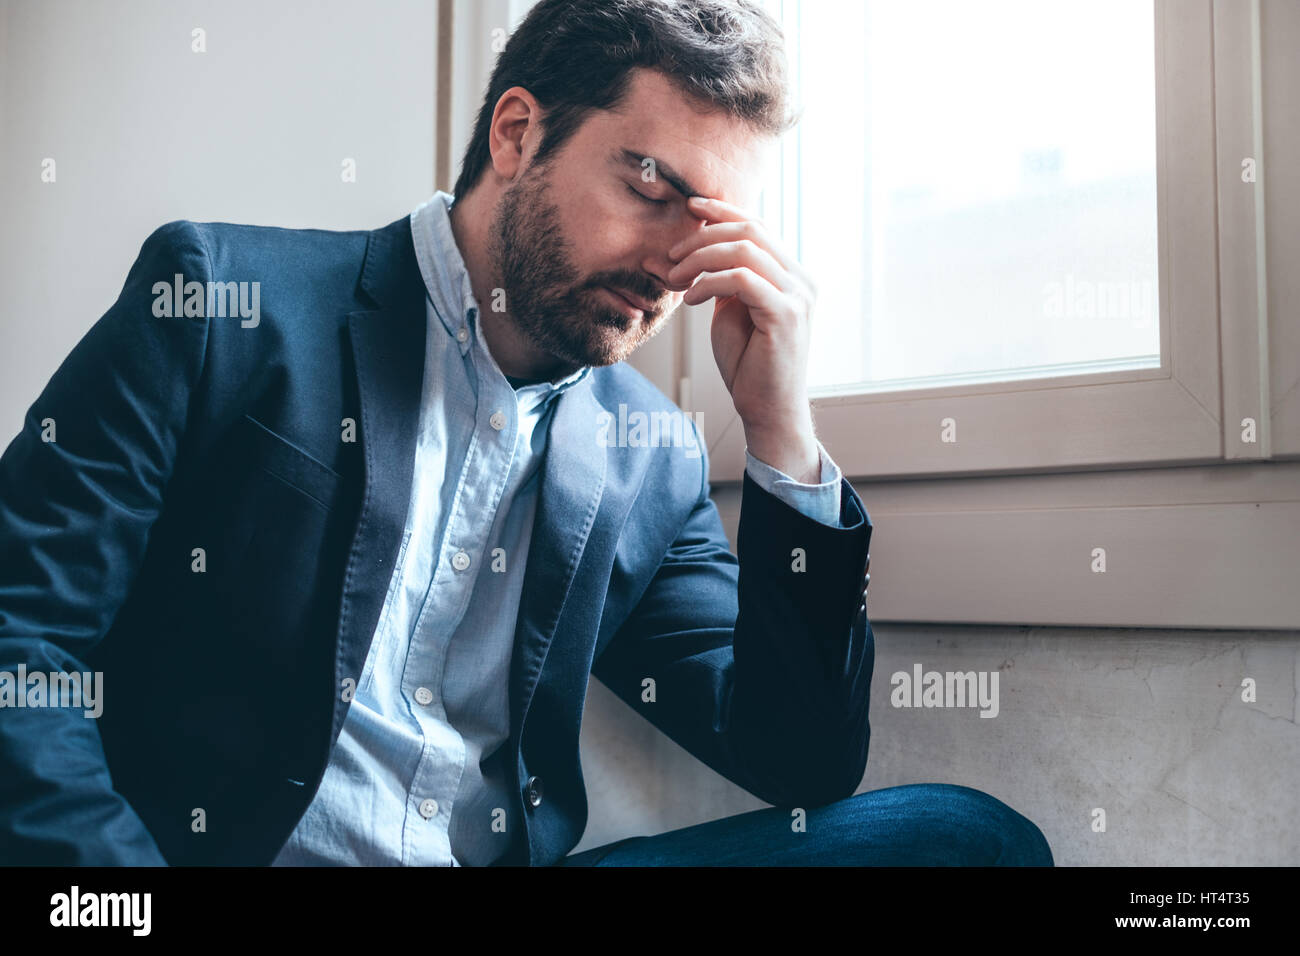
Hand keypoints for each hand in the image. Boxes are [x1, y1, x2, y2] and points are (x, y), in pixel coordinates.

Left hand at [667, 195, 820, 481]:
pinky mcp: (786, 314)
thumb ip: (724, 279)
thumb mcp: (731, 311)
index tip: (690, 207)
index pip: (758, 226)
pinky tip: (691, 299)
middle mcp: (801, 279)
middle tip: (672, 256)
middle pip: (750, 230)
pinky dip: (709, 283)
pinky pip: (742, 279)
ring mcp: (798, 295)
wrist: (767, 410)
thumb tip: (696, 249)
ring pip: (744, 250)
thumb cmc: (748, 365)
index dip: (723, 211)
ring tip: (676, 280)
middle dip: (704, 236)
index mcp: (792, 274)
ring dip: (701, 260)